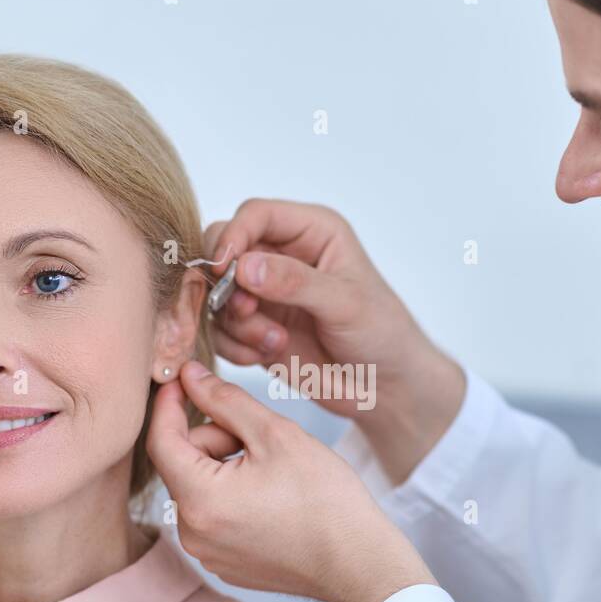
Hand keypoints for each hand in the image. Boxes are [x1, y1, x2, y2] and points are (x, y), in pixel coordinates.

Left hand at [146, 359, 436, 601]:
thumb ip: (225, 400)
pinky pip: (214, 517)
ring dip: (224, 469)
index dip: (170, 404)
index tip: (183, 380)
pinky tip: (273, 499)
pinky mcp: (225, 564)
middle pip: (183, 465)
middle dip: (214, 441)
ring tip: (272, 472)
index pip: (160, 441)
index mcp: (200, 501)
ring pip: (199, 489)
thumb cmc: (325, 500)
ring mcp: (208, 554)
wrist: (358, 562)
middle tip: (260, 440)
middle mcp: (193, 534)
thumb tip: (189, 376)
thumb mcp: (275, 434)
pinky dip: (233, 498)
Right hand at [203, 198, 465, 485]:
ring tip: (273, 342)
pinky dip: (234, 344)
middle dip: (226, 282)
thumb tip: (245, 266)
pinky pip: (220, 328)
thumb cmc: (382, 334)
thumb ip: (295, 282)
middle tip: (247, 310)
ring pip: (217, 293)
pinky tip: (266, 354)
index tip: (223, 268)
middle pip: (223, 248)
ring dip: (236, 321)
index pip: (256, 215)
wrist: (384, 386)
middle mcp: (283, 255)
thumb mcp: (345, 303)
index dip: (233, 236)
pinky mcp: (255, 326)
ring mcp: (265, 292)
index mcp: (311, 231)